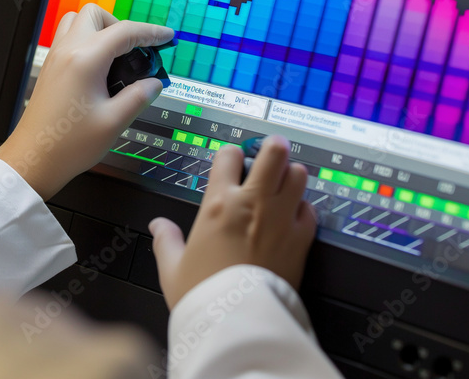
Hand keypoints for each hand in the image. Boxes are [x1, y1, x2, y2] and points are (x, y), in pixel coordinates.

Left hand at [0, 3, 173, 200]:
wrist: (34, 159)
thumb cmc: (68, 145)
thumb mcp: (114, 122)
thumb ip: (138, 97)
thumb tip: (154, 84)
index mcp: (85, 60)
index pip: (124, 32)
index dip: (151, 33)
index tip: (166, 38)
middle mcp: (67, 52)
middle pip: (97, 15)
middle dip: (122, 27)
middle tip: (138, 52)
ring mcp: (55, 59)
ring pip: (79, 22)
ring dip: (102, 31)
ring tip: (119, 58)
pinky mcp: (51, 69)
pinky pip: (70, 39)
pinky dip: (89, 43)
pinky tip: (101, 70)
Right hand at [149, 135, 317, 308]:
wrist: (235, 321)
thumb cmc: (204, 295)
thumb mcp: (173, 268)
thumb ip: (166, 241)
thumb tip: (159, 226)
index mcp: (218, 204)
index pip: (229, 156)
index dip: (230, 155)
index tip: (232, 161)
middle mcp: (252, 204)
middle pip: (273, 153)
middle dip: (273, 147)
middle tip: (272, 150)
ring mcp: (281, 218)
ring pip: (298, 174)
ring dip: (291, 174)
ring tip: (285, 180)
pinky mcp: (301, 239)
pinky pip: (310, 208)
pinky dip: (304, 207)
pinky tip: (295, 215)